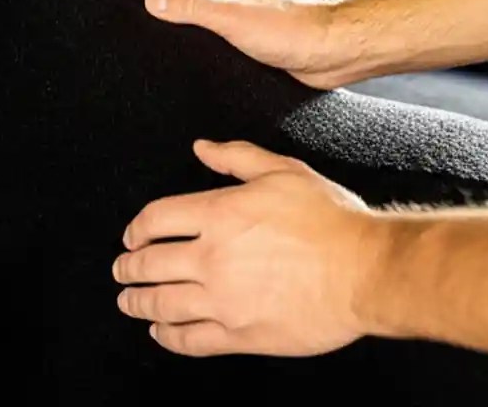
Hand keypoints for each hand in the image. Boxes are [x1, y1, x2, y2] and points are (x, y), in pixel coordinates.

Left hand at [113, 140, 395, 356]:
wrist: (365, 271)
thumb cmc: (330, 219)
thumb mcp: (283, 172)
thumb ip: (236, 157)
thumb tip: (200, 147)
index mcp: (219, 214)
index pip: (156, 219)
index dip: (136, 228)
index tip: (131, 236)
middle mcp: (212, 257)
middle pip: (150, 264)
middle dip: (129, 268)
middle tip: (121, 270)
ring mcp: (223, 300)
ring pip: (161, 304)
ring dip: (137, 302)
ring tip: (128, 301)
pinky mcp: (239, 335)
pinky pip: (189, 339)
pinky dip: (167, 336)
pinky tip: (160, 331)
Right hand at [145, 0, 359, 89]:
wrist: (332, 54)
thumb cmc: (289, 30)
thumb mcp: (230, 17)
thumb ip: (192, 7)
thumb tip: (154, 0)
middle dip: (186, 1)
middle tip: (161, 19)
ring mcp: (258, 19)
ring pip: (223, 18)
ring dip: (206, 29)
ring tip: (181, 46)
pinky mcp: (267, 44)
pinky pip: (237, 43)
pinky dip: (223, 50)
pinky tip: (213, 65)